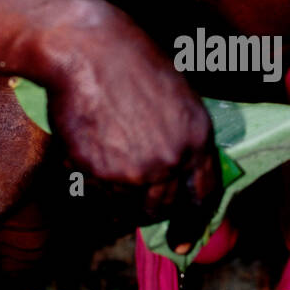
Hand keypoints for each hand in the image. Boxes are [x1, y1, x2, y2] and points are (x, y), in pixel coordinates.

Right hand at [39, 0, 220, 249]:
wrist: (89, 49)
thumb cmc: (130, 63)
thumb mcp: (177, 95)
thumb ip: (181, 136)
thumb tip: (175, 172)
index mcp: (198, 137)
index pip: (204, 194)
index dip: (194, 220)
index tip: (184, 240)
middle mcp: (173, 159)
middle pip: (163, 207)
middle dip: (149, 212)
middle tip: (135, 209)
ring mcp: (137, 168)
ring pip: (127, 204)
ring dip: (117, 196)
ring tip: (105, 169)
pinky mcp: (101, 171)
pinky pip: (97, 190)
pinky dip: (91, 179)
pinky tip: (86, 149)